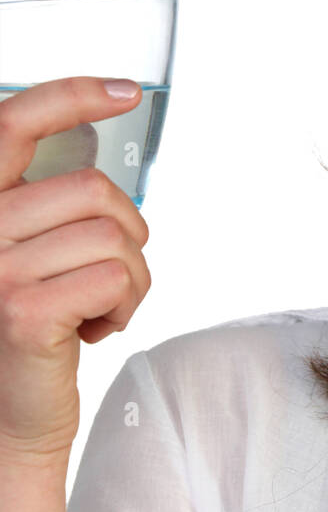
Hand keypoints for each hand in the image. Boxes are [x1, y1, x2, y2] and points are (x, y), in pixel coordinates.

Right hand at [0, 77, 150, 462]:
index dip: (72, 95)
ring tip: (101, 306)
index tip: (125, 91)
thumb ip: (47, 205)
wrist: (9, 421)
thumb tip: (99, 162)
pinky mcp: (23, 312)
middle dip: (128, 233)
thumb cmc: (30, 330)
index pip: (13, 123)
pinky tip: (97, 329)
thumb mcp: (28, 252)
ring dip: (131, 277)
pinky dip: (126, 305)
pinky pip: (114, 277)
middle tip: (110, 274)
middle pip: (94, 190)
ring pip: (114, 236)